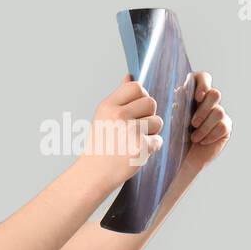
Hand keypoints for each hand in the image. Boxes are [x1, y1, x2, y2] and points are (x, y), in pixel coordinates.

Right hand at [78, 74, 164, 189]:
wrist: (92, 175)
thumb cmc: (101, 145)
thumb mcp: (104, 118)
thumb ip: (119, 97)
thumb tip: (130, 75)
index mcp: (108, 106)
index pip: (136, 86)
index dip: (140, 98)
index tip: (132, 111)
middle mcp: (117, 115)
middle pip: (151, 102)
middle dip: (147, 116)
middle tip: (132, 130)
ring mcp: (129, 130)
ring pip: (157, 122)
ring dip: (150, 133)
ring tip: (132, 143)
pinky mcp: (140, 146)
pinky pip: (158, 141)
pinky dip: (150, 149)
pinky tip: (134, 154)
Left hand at [182, 71, 231, 172]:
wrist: (179, 161)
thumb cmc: (173, 140)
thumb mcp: (171, 122)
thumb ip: (177, 107)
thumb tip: (180, 91)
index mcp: (193, 97)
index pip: (203, 78)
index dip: (203, 82)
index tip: (198, 97)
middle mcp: (208, 103)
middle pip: (215, 93)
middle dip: (203, 109)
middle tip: (192, 123)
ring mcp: (219, 114)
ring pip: (218, 111)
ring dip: (204, 126)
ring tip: (193, 137)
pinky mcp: (226, 127)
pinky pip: (223, 126)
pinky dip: (210, 135)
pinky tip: (201, 142)